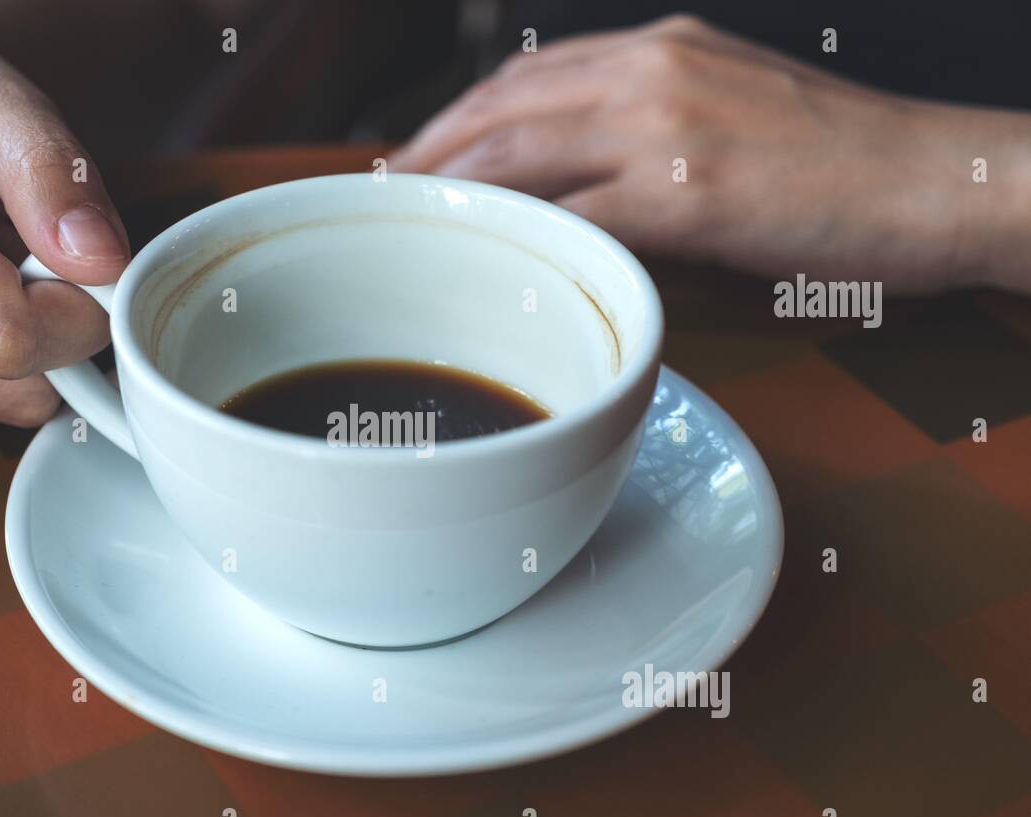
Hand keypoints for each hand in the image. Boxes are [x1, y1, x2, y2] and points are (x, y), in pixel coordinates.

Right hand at [0, 14, 129, 423]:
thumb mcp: (2, 103)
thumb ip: (57, 178)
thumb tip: (103, 264)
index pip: (13, 339)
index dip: (80, 311)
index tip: (81, 259)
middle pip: (13, 389)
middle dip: (55, 332)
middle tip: (28, 257)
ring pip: (2, 408)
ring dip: (23, 348)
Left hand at [391, 15, 1030, 294]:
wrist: (937, 180)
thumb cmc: (844, 160)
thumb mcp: (738, 106)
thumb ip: (656, 122)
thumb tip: (588, 174)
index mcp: (663, 49)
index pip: (530, 74)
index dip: (462, 114)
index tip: (421, 151)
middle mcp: (653, 72)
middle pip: (504, 105)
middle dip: (433, 149)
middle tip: (389, 190)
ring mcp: (667, 129)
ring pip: (521, 151)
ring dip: (455, 190)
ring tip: (413, 223)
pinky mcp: (688, 194)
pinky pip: (574, 214)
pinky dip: (519, 234)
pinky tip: (487, 257)